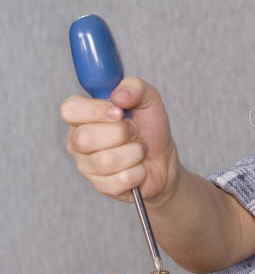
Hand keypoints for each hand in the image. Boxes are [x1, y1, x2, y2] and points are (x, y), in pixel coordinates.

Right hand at [60, 77, 178, 204]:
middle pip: (86, 138)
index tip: (118, 111)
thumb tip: (119, 95)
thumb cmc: (150, 128)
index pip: (70, 110)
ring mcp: (87, 166)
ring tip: (139, 149)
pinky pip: (120, 179)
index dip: (95, 111)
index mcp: (82, 116)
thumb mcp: (149, 100)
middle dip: (122, 133)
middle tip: (135, 131)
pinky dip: (139, 172)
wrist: (164, 160)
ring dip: (135, 152)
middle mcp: (78, 141)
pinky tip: (138, 167)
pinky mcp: (101, 186)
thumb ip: (135, 87)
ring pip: (106, 160)